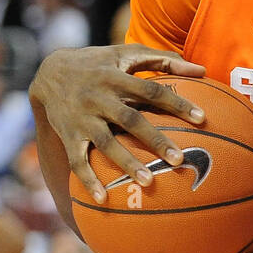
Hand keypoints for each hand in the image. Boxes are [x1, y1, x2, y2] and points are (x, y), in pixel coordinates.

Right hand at [29, 44, 206, 202]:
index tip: (202, 118)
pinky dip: (88, 180)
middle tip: (179, 160)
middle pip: (130, 120)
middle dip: (155, 140)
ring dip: (127, 162)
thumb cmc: (100, 64)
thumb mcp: (127, 54)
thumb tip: (203, 69)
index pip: (152, 90)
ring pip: (106, 143)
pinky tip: (103, 199)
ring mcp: (82, 118)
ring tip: (149, 182)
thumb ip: (164, 60)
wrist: (49, 71)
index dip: (176, 103)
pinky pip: (77, 161)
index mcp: (116, 77)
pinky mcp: (68, 135)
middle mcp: (99, 97)